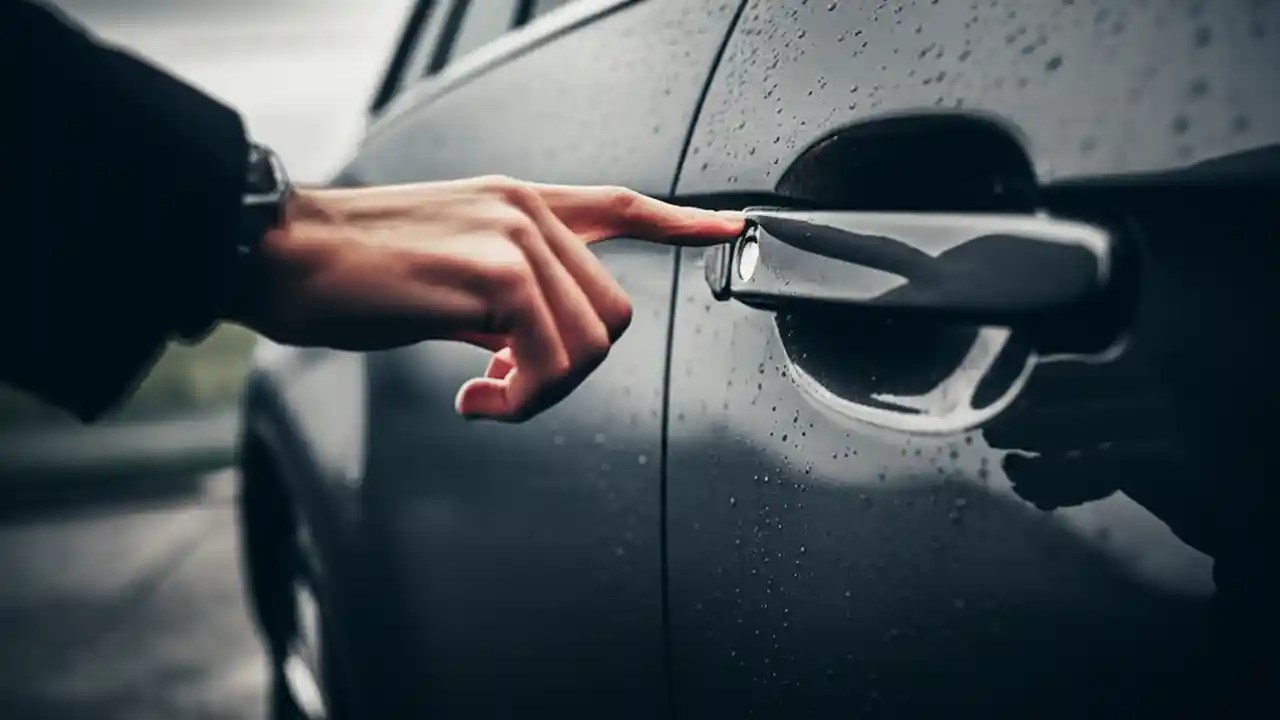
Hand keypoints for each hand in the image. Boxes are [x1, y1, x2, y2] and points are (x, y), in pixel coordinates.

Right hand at [233, 175, 742, 420]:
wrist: (280, 253)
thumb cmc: (348, 271)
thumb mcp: (442, 274)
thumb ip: (500, 302)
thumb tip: (522, 349)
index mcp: (517, 205)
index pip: (619, 205)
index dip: (680, 223)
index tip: (729, 229)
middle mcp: (526, 212)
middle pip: (611, 313)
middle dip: (569, 372)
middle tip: (505, 388)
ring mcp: (514, 238)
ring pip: (589, 343)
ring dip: (540, 392)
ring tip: (485, 393)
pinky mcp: (493, 274)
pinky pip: (549, 358)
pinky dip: (520, 397)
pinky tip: (473, 395)